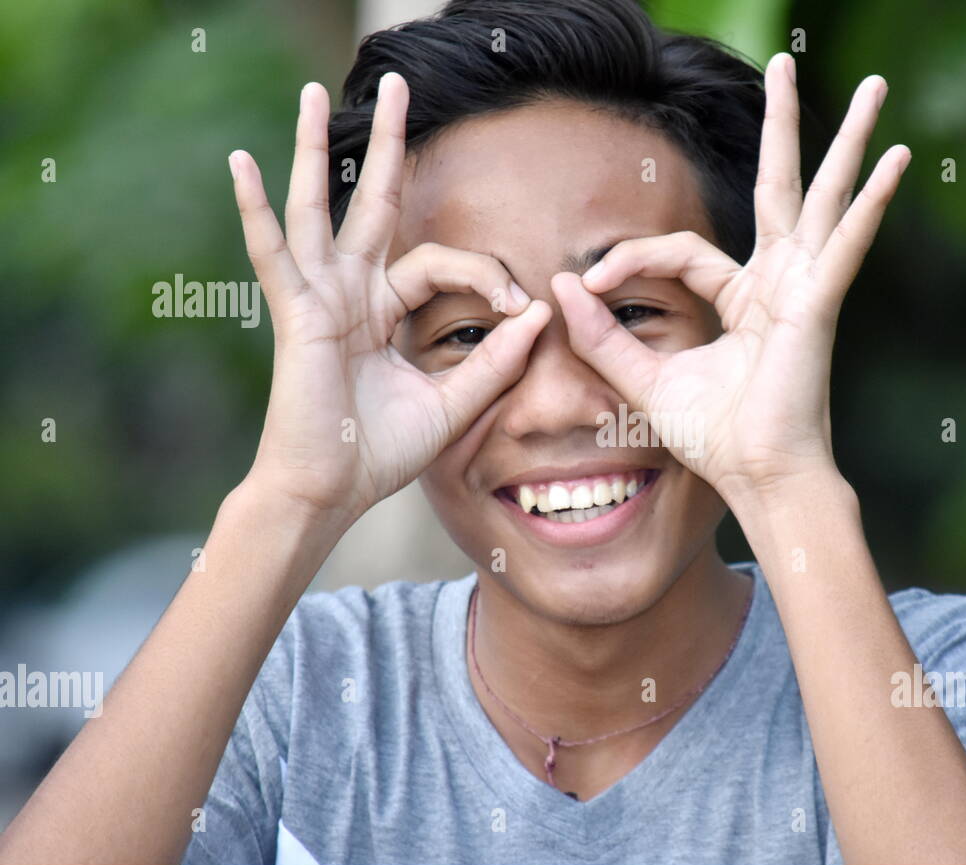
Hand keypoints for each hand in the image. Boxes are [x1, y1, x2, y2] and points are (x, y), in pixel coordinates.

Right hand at [229, 73, 550, 522]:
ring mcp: (319, 299)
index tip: (518, 306)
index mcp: (383, 312)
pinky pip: (273, 254)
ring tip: (312, 92)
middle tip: (399, 86)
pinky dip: (256, 210)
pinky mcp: (296, 315)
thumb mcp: (453, 404)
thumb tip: (538, 314)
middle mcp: (350, 294)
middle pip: (373, 204)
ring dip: (314, 150)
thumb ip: (495, 362)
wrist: (332, 493)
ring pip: (318, 209)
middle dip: (387, 147)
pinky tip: (243, 163)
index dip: (483, 274)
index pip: (438, 263)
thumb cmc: (380, 453)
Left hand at [552, 54, 907, 503]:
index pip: (682, 250)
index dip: (631, 258)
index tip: (587, 284)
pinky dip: (869, 206)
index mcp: (743, 297)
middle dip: (782, 126)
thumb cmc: (715, 439)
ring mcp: (805, 289)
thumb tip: (562, 287)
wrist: (757, 480)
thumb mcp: (644, 381)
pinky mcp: (818, 307)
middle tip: (784, 65)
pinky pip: (845, 246)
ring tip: (875, 88)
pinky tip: (895, 160)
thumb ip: (604, 338)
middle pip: (780, 187)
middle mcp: (779, 282)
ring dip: (847, 143)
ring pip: (824, 199)